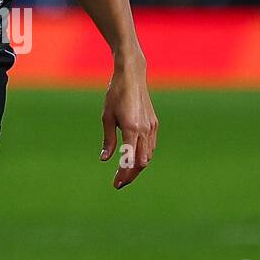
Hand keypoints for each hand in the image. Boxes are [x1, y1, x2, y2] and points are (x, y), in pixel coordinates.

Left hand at [101, 65, 157, 188]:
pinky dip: (144, 156)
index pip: (129, 159)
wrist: (132, 76)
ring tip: (125, 174)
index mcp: (131, 128)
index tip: (116, 184)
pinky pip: (151, 146)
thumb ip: (109, 140)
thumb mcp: (106, 117)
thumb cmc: (115, 95)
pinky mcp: (154, 123)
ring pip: (148, 155)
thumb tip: (105, 159)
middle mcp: (144, 130)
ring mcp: (151, 127)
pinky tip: (134, 159)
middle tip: (118, 183)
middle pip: (141, 162)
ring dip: (137, 167)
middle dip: (131, 175)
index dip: (123, 174)